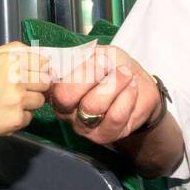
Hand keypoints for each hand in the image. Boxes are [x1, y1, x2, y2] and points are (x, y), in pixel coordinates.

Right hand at [0, 42, 53, 146]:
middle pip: (45, 81)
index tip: (32, 74)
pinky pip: (30, 117)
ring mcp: (19, 99)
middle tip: (20, 90)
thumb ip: (12, 50)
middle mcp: (17, 78)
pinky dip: (20, 117)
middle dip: (36, 86)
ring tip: (11, 102)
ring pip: (40, 100)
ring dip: (29, 102)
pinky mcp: (18, 118)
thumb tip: (36, 52)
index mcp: (10, 60)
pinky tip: (5, 114)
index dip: (39, 69)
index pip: (42, 62)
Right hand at [48, 45, 162, 144]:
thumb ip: (92, 57)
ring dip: (114, 84)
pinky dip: (127, 96)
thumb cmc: (114, 68)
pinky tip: (132, 88)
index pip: (52, 83)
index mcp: (57, 87)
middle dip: (91, 75)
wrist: (137, 85)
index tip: (96, 60)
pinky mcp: (103, 135)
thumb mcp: (102, 54)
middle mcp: (64, 110)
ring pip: (92, 106)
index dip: (69, 72)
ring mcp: (82, 126)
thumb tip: (95, 61)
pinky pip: (114, 116)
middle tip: (109, 65)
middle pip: (66, 96)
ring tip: (126, 74)